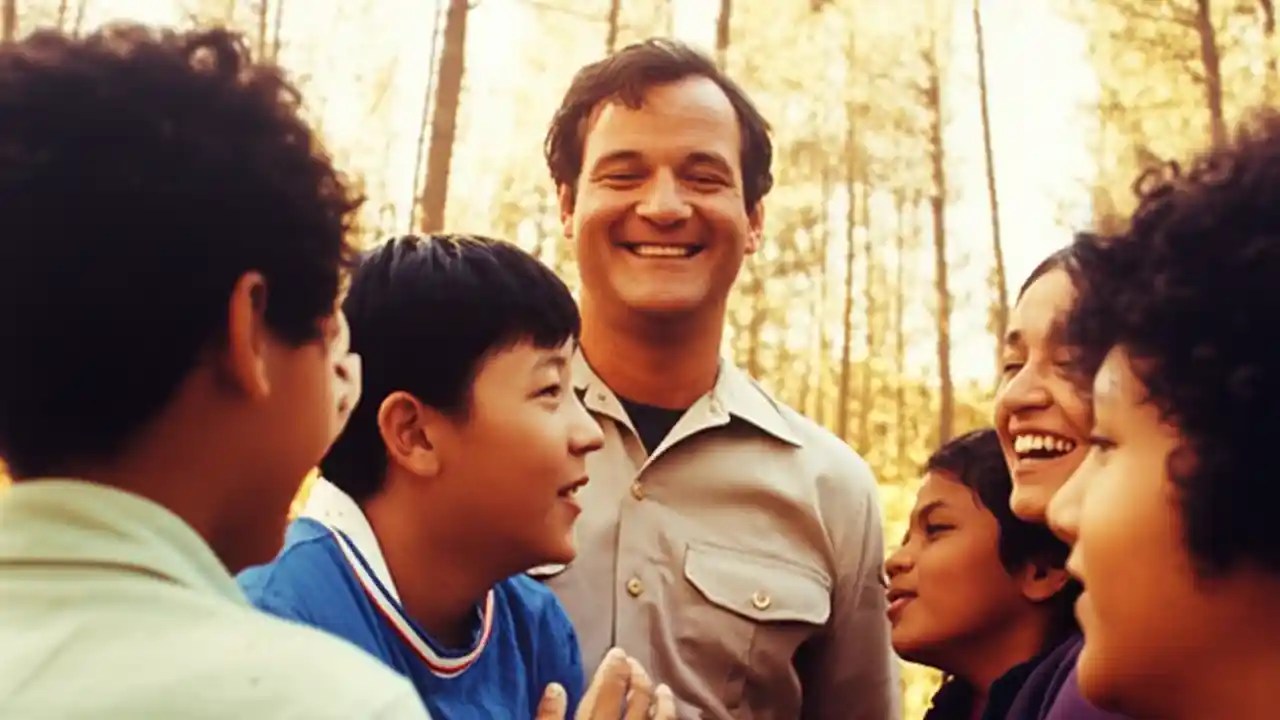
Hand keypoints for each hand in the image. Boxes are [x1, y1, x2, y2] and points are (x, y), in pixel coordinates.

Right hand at [535, 648, 675, 719]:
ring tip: (660, 687)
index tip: (617, 654)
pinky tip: (668, 706)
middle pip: (635, 698)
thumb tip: (555, 687)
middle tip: (632, 663)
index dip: (614, 668)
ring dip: (659, 698)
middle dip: (635, 675)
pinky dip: (668, 714)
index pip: (607, 689)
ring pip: (658, 716)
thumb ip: (547, 719)